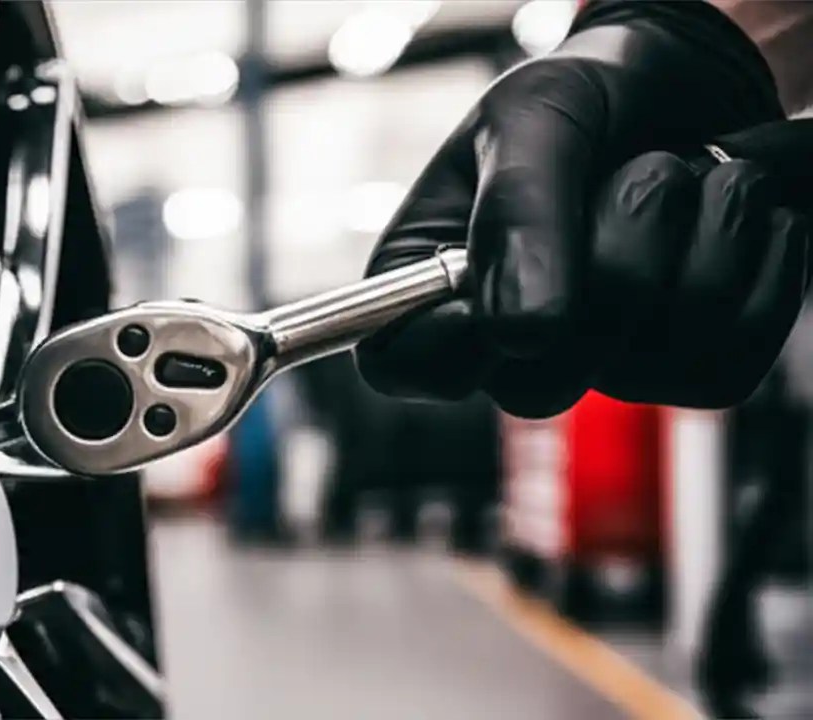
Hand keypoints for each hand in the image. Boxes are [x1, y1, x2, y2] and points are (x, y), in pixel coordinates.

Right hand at [354, 0, 796, 417]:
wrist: (690, 88)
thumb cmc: (586, 99)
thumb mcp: (532, 116)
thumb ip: (515, 211)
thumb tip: (522, 330)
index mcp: (432, 284)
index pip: (405, 364)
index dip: (447, 349)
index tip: (492, 302)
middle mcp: (505, 344)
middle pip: (534, 384)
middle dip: (606, 261)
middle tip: (631, 175)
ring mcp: (596, 368)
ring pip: (640, 362)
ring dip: (686, 236)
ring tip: (679, 176)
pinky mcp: (685, 372)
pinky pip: (724, 356)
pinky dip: (749, 260)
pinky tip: (724, 212)